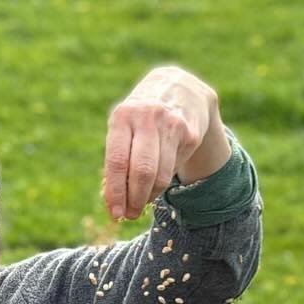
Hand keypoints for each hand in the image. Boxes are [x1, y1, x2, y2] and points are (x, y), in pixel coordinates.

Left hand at [102, 65, 227, 221]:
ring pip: (161, 174)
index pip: (118, 161)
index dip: (116, 191)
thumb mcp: (123, 127)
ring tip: (140, 204)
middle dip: (134, 199)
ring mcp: (172, 125)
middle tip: (128, 215)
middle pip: (142, 171)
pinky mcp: (191, 134)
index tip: (114, 212)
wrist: (179, 88)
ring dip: (149, 196)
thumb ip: (117, 159)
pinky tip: (156, 183)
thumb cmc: (140, 117)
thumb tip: (113, 201)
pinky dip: (162, 182)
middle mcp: (147, 118)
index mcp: (122, 116)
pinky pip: (174, 168)